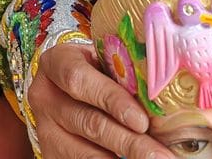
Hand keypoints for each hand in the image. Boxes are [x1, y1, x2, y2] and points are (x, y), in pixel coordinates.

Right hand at [26, 43, 174, 158]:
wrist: (69, 89)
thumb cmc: (96, 71)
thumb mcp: (103, 62)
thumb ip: (125, 74)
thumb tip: (166, 96)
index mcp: (56, 63)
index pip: (79, 79)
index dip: (111, 99)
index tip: (142, 121)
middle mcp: (45, 96)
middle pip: (89, 122)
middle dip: (130, 142)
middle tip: (160, 155)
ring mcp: (46, 129)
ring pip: (87, 152)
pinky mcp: (51, 153)